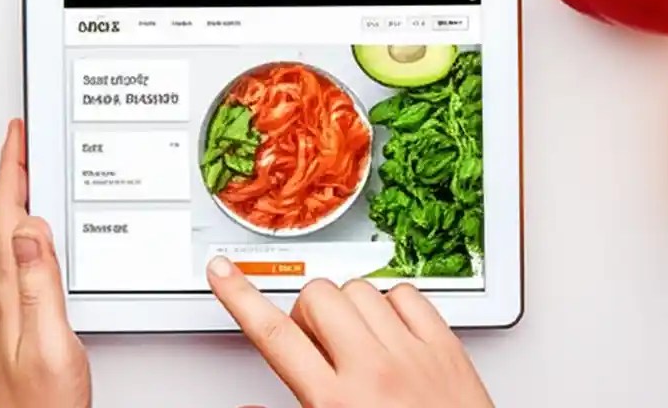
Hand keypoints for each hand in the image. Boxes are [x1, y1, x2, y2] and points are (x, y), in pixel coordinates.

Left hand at [0, 119, 90, 407]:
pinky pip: (15, 256)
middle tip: (21, 138)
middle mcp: (1, 293)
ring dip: (15, 197)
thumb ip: (39, 283)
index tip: (17, 132)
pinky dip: (23, 228)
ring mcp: (5, 305)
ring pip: (7, 235)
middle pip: (2, 217)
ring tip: (26, 169)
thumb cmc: (41, 404)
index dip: (12, 168)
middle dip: (11, 172)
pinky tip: (34, 228)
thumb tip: (30, 226)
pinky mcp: (15, 317)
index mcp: (8, 290)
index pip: (6, 214)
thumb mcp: (49, 342)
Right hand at [207, 256, 492, 407]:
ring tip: (357, 340)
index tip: (221, 272)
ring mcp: (411, 355)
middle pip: (317, 297)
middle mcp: (371, 373)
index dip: (240, 297)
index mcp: (334, 404)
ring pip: (359, 288)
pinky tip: (390, 330)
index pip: (274, 336)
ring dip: (348, 307)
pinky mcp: (445, 347)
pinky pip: (406, 293)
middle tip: (319, 342)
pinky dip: (392, 304)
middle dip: (308, 313)